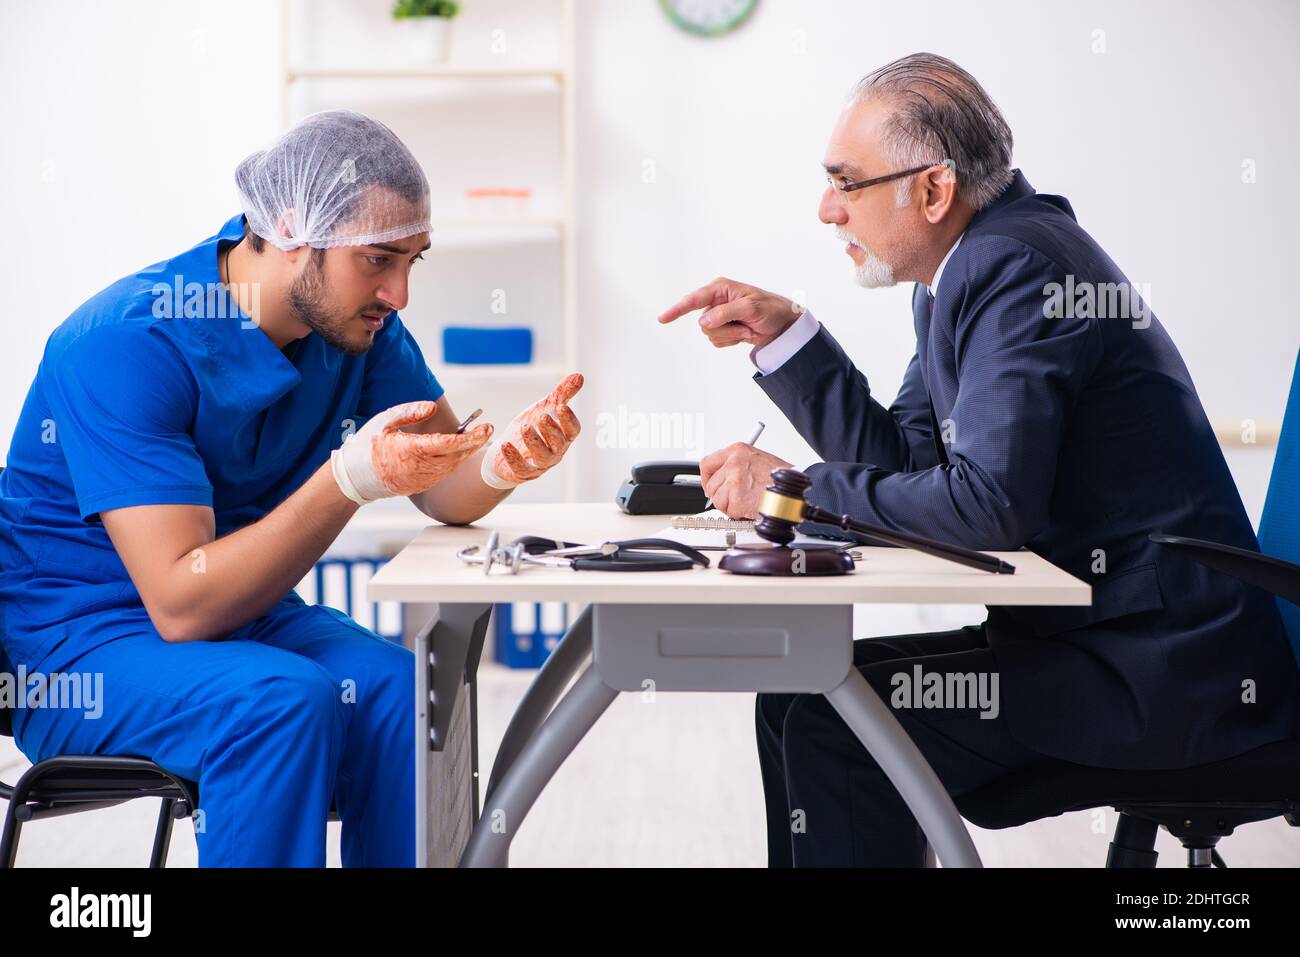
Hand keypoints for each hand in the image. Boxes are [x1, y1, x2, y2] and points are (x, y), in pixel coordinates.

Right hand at [331, 400, 492, 504]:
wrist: (353, 477)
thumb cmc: (367, 445)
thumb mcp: (384, 421)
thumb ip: (410, 411)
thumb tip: (432, 408)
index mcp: (411, 450)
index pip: (449, 443)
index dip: (471, 436)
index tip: (485, 428)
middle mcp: (419, 468)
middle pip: (456, 456)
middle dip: (474, 443)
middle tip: (487, 430)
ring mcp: (420, 480)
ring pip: (452, 467)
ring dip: (465, 453)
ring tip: (475, 438)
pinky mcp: (420, 487)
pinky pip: (442, 474)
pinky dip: (454, 462)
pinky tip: (458, 451)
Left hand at [483, 373, 583, 487]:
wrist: (510, 447)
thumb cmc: (533, 426)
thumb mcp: (546, 408)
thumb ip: (562, 394)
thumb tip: (579, 376)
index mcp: (563, 436)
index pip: (573, 430)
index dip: (569, 420)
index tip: (562, 406)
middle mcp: (555, 451)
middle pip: (559, 443)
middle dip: (551, 430)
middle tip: (542, 417)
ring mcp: (540, 463)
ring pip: (543, 457)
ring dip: (535, 443)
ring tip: (525, 427)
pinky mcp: (523, 472)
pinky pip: (521, 468)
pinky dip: (514, 458)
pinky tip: (505, 445)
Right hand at [657, 277, 803, 348]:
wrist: (782, 326)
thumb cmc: (771, 309)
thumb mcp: (751, 308)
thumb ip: (726, 313)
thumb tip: (704, 321)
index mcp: (720, 289)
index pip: (693, 300)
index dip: (677, 309)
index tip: (663, 319)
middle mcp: (716, 301)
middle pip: (704, 323)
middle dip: (725, 329)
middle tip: (746, 325)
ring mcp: (719, 316)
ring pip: (710, 334)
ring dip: (731, 336)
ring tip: (747, 328)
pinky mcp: (723, 329)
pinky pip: (717, 341)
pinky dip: (732, 341)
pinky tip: (744, 333)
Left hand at [700, 442, 792, 518]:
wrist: (794, 490)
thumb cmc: (781, 477)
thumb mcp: (756, 459)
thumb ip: (736, 466)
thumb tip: (721, 479)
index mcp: (737, 450)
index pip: (707, 463)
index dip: (707, 478)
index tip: (710, 485)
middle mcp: (733, 463)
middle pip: (711, 485)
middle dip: (721, 496)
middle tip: (735, 499)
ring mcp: (734, 481)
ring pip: (718, 500)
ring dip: (730, 506)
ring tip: (747, 502)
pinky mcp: (738, 499)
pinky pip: (729, 511)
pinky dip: (738, 514)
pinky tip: (751, 507)